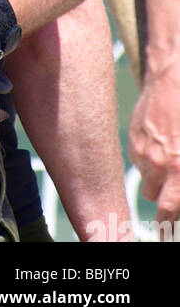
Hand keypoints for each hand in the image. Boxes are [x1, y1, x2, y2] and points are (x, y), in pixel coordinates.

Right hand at [129, 57, 179, 229]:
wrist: (173, 76)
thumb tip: (177, 191)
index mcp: (178, 170)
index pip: (168, 213)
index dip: (165, 226)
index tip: (164, 231)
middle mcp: (157, 164)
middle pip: (154, 199)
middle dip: (163, 197)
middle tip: (171, 185)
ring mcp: (141, 151)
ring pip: (145, 178)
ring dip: (155, 175)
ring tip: (167, 156)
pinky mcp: (131, 138)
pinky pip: (137, 159)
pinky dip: (146, 157)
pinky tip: (158, 140)